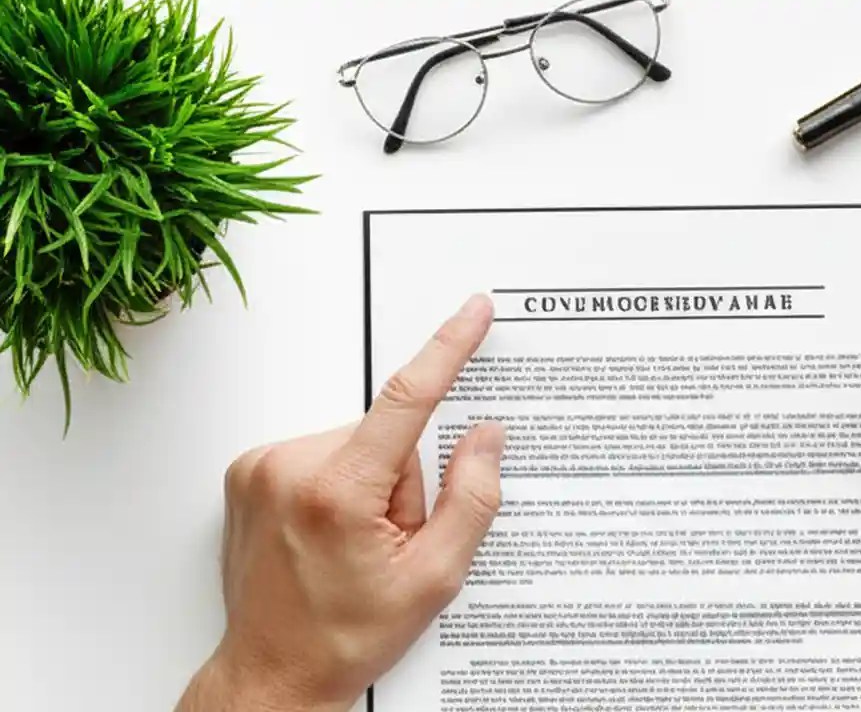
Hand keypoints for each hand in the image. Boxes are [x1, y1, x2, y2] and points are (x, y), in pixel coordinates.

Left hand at [177, 295, 504, 711]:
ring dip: (369, 486)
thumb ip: (471, 499)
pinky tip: (328, 534)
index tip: (472, 314)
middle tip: (388, 544)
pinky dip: (337, 485)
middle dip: (402, 483)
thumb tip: (486, 437)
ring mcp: (261, 469)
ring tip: (352, 547)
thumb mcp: (434, 579)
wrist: (275, 673)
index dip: (448, 350)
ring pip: (354, 446)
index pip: (406, 400)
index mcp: (338, 493)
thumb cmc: (344, 636)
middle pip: (385, 439)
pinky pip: (320, 454)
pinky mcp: (248, 472)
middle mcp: (289, 468)